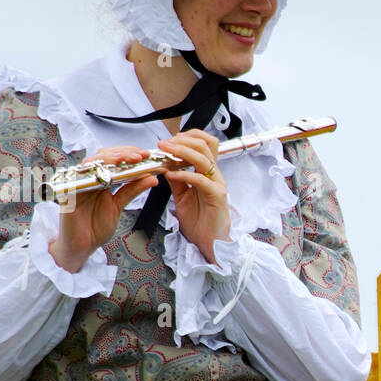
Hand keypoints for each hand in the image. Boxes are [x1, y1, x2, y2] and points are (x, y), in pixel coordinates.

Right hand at [50, 145, 157, 272]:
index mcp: (100, 179)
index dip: (129, 153)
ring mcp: (78, 183)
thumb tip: (152, 178)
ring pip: (92, 162)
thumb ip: (132, 190)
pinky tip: (106, 172)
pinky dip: (93, 173)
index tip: (146, 154)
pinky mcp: (68, 192)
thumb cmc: (96, 227)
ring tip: (128, 159)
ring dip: (111, 158)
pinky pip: (80, 178)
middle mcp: (88, 178)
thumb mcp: (118, 206)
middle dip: (123, 152)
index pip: (114, 159)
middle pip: (104, 156)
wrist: (81, 246)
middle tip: (140, 155)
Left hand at [158, 129, 230, 264]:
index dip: (187, 137)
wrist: (210, 243)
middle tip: (163, 144)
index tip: (168, 141)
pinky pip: (200, 179)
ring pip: (203, 158)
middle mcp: (214, 175)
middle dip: (181, 140)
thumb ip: (177, 180)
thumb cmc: (200, 222)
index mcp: (207, 173)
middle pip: (205, 144)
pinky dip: (183, 174)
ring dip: (181, 151)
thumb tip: (165, 165)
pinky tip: (170, 175)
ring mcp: (217, 184)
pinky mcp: (217, 196)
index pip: (204, 143)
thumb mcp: (182, 196)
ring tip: (165, 152)